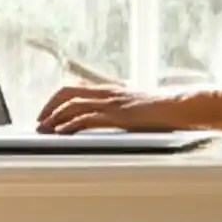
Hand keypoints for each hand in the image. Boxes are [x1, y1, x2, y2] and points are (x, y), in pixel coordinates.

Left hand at [35, 84, 192, 133]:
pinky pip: (87, 118)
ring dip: (54, 117)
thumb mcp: (139, 108)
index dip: (57, 99)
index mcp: (112, 90)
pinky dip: (70, 125)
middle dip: (49, 106)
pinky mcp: (118, 114)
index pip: (75, 88)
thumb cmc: (166, 110)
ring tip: (44, 129)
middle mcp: (109, 92)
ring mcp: (113, 102)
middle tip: (39, 123)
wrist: (183, 106)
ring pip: (73, 103)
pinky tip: (62, 133)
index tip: (47, 114)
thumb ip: (123, 111)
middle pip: (67, 91)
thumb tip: (114, 121)